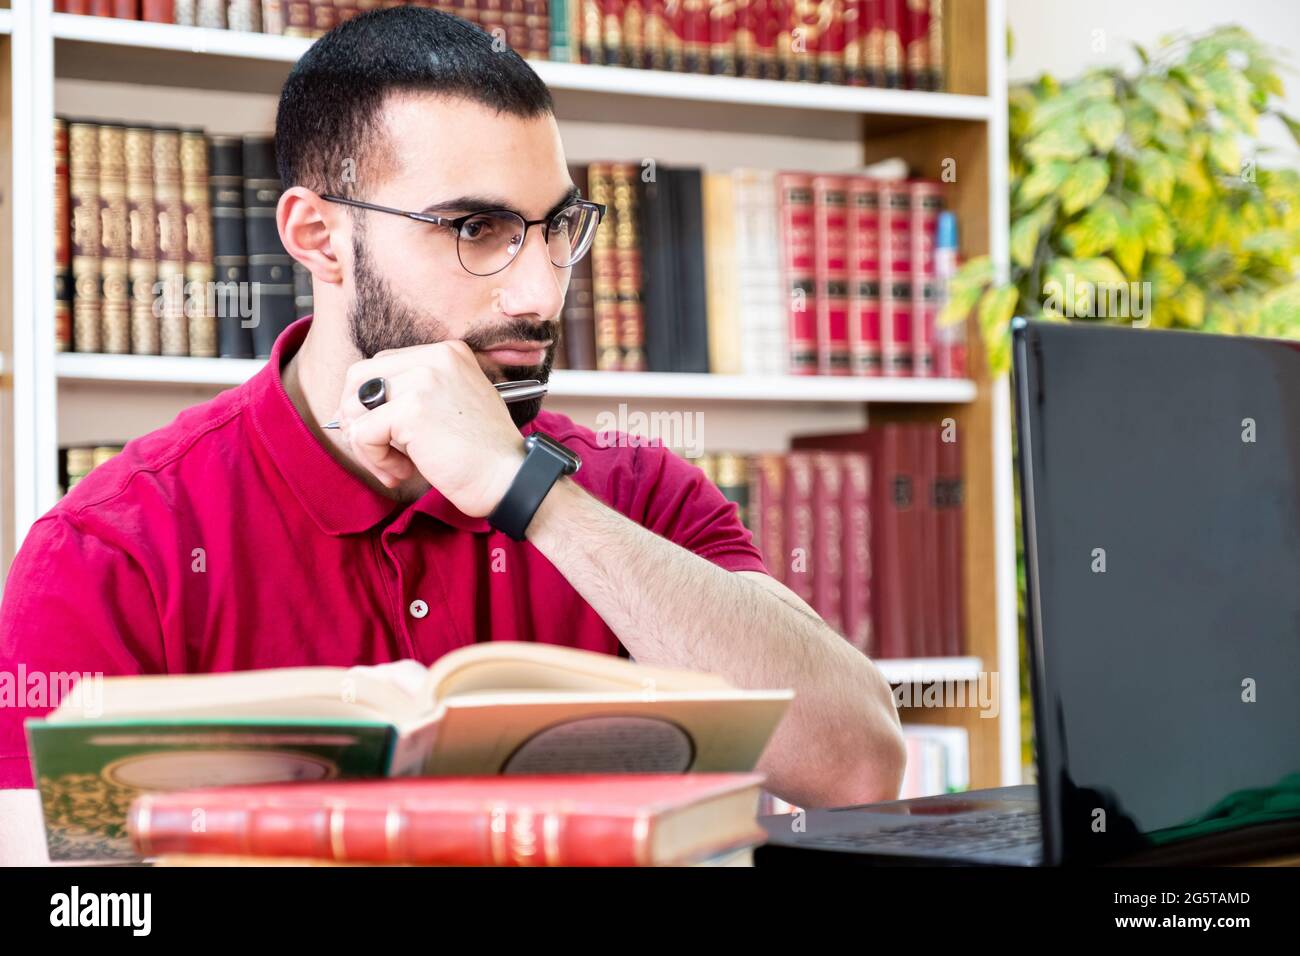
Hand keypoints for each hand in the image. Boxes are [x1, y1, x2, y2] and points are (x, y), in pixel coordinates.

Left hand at [331, 340, 525, 516]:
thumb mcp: (448, 407)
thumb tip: (347, 411)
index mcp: (446, 353)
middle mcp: (435, 358)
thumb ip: (408, 398)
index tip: (385, 436)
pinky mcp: (411, 410)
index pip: (382, 365)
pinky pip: (362, 434)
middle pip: (359, 377)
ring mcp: (422, 380)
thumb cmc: (481, 454)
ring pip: (355, 406)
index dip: (371, 403)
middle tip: (379, 452)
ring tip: (395, 466)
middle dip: (358, 419)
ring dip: (366, 444)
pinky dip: (374, 460)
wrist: (509, 478)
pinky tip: (401, 472)